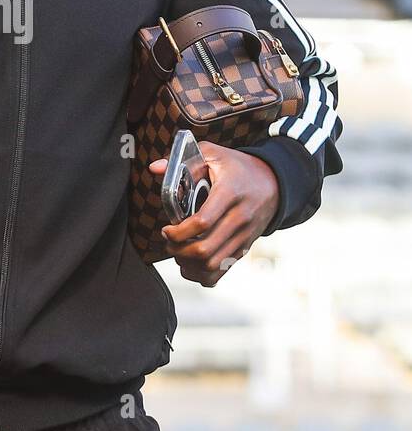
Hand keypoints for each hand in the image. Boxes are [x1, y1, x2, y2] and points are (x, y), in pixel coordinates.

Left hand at [148, 141, 279, 286]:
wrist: (274, 181)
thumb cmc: (239, 167)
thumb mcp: (213, 154)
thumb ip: (183, 161)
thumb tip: (155, 168)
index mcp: (230, 193)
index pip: (202, 222)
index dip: (178, 231)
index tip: (167, 229)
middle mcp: (240, 217)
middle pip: (205, 250)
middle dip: (178, 250)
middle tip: (170, 241)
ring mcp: (244, 235)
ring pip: (213, 265)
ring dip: (189, 264)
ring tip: (178, 252)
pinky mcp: (245, 247)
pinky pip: (223, 272)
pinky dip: (203, 275)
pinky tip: (191, 265)